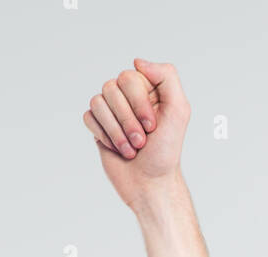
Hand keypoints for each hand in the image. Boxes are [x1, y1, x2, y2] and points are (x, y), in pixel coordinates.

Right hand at [82, 58, 190, 209]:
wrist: (151, 184)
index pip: (129, 77)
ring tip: (132, 149)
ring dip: (117, 131)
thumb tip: (137, 62)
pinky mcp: (98, 126)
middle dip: (127, 119)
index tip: (153, 126)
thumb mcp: (179, 112)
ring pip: (98, 102)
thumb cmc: (167, 152)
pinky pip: (89, 116)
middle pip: (111, 87)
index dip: (138, 103)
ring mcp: (111, 110)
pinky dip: (105, 135)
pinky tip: (118, 149)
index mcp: (147, 89)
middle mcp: (127, 96)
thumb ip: (167, 77)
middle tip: (142, 141)